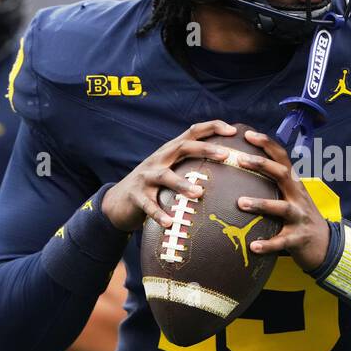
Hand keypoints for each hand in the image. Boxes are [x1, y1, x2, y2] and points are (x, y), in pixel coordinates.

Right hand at [102, 120, 236, 231]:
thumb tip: (227, 166)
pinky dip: (158, 214)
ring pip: (165, 176)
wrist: (117, 202)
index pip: (193, 132)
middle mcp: (158, 159)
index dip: (212, 127)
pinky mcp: (135, 196)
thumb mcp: (171, 171)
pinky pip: (148, 205)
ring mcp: (145, 177)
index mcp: (170, 151)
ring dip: (182, 184)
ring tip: (199, 193)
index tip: (233, 131)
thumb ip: (192, 165)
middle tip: (226, 155)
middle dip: (205, 149)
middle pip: (182, 147)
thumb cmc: (154, 187)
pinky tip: (170, 222)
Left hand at [233, 129, 328, 271]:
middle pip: (283, 174)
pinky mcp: (298, 239)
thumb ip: (273, 182)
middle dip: (262, 165)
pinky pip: (281, 241)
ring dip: (261, 203)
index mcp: (295, 184)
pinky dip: (268, 244)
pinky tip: (252, 247)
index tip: (248, 134)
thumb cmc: (299, 216)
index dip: (267, 144)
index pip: (282, 158)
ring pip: (281, 207)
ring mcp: (300, 217)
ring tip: (240, 203)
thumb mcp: (291, 195)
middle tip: (239, 159)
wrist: (324, 245)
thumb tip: (244, 165)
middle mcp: (298, 196)